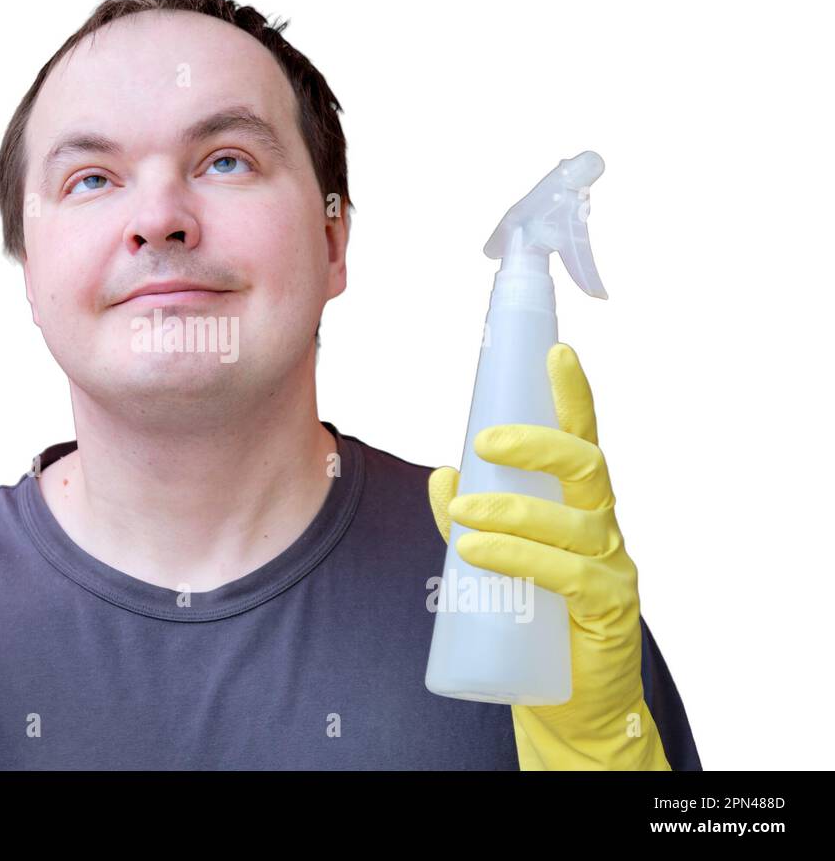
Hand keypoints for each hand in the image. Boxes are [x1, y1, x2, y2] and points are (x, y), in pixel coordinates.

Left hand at [427, 342, 670, 769]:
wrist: (568, 700)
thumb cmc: (535, 617)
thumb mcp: (494, 557)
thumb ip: (471, 517)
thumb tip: (442, 475)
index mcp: (576, 504)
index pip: (581, 439)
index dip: (573, 396)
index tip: (556, 353)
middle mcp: (601, 525)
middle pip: (585, 466)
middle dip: (538, 445)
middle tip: (485, 440)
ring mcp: (611, 565)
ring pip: (571, 522)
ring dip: (512, 511)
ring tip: (464, 513)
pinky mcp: (608, 609)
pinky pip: (568, 574)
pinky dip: (519, 557)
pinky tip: (479, 551)